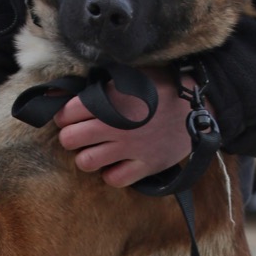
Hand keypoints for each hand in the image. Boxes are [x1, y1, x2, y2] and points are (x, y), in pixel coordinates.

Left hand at [53, 73, 200, 186]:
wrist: (198, 105)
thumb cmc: (161, 86)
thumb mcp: (127, 76)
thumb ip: (95, 86)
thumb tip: (57, 94)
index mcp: (108, 100)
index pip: (65, 114)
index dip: (64, 116)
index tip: (71, 118)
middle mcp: (114, 125)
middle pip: (69, 140)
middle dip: (71, 137)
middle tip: (82, 135)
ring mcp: (129, 148)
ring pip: (86, 162)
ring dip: (87, 157)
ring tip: (97, 150)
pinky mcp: (145, 165)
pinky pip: (114, 180)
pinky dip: (111, 174)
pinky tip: (116, 164)